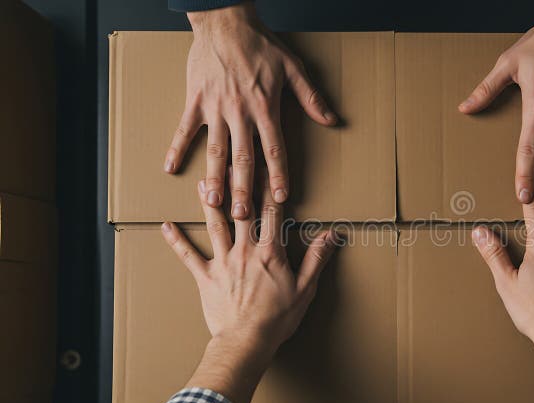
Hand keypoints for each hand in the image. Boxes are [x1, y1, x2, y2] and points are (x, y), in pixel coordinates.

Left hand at [160, 177, 337, 402]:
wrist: (245, 342)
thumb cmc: (277, 318)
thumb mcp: (306, 288)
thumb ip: (317, 258)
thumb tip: (332, 234)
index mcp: (270, 252)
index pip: (272, 213)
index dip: (269, 188)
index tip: (267, 167)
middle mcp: (244, 251)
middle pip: (242, 211)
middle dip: (238, 184)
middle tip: (232, 160)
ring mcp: (222, 262)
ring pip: (215, 225)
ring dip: (209, 203)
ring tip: (203, 182)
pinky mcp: (205, 277)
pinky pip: (188, 255)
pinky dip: (177, 240)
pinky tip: (166, 225)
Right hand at [164, 2, 336, 218]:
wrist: (225, 22)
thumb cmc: (261, 45)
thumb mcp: (293, 68)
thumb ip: (310, 97)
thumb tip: (331, 119)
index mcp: (265, 108)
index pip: (274, 149)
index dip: (278, 175)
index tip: (280, 198)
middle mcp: (240, 113)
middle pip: (243, 158)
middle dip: (243, 189)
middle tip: (242, 215)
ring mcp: (215, 109)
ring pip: (215, 150)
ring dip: (214, 178)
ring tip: (212, 202)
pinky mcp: (195, 101)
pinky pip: (184, 129)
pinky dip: (176, 148)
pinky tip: (170, 168)